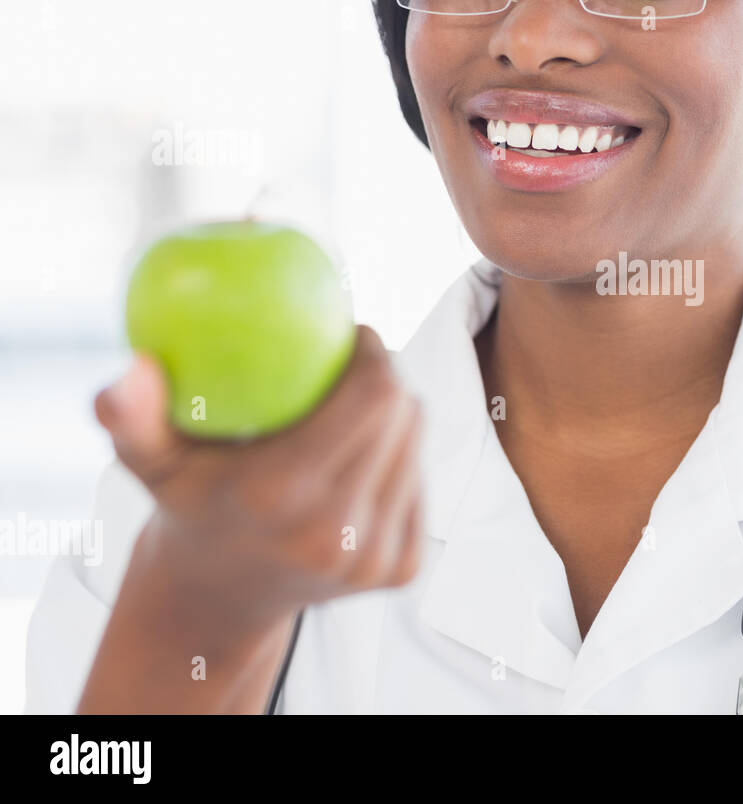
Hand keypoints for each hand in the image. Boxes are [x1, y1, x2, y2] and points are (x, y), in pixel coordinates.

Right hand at [94, 325, 425, 634]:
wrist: (219, 600)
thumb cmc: (188, 505)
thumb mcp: (150, 462)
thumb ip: (131, 417)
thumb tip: (135, 367)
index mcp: (281, 496)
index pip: (374, 396)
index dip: (375, 353)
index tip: (353, 333)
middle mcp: (336, 534)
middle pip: (404, 414)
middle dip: (388, 376)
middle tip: (359, 360)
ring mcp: (374, 559)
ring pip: (417, 446)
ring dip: (397, 417)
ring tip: (358, 408)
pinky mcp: (401, 571)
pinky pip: (420, 484)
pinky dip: (399, 461)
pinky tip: (363, 459)